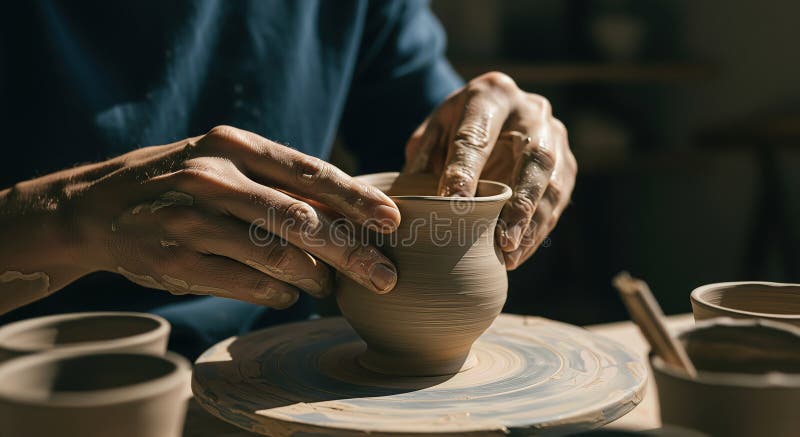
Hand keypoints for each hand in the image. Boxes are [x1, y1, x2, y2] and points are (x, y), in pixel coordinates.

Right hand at [1, 126, 399, 311]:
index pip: (310, 173)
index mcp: (236, 145)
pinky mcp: (178, 259)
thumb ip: (280, 182)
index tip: (392, 221)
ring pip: (277, 256)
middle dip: (352, 253)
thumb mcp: (227, 162)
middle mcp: (215, 178)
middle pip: (301, 220)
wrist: (101, 205)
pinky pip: (248, 284)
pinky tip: (289, 293)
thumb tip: (349, 213)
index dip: (356, 199)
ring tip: (331, 286)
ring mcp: (193, 220)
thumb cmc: (183, 181)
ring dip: (316, 278)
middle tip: (385, 277)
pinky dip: (279, 293)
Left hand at [405, 72, 576, 269]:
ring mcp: (555, 136)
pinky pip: (559, 201)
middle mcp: (531, 110)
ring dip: (533, 224)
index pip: (477, 136)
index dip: (464, 172)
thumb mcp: (433, 133)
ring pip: (552, 184)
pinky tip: (519, 253)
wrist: (491, 113)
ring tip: (511, 256)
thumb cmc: (455, 129)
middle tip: (502, 240)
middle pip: (533, 158)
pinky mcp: (566, 163)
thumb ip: (424, 161)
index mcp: (491, 95)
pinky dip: (538, 231)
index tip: (453, 205)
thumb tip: (412, 204)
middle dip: (519, 203)